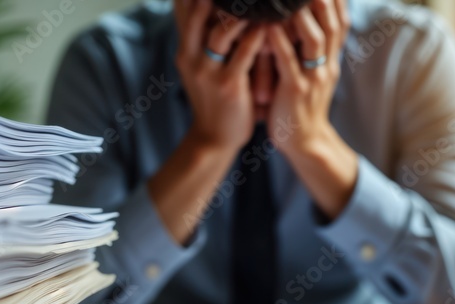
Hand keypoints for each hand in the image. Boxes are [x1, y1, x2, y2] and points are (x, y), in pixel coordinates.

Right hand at [174, 0, 265, 151]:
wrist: (214, 138)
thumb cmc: (214, 99)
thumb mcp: (201, 67)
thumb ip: (204, 38)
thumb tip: (214, 8)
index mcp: (184, 49)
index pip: (183, 7)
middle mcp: (190, 56)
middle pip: (196, 10)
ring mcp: (208, 70)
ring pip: (221, 28)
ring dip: (241, 9)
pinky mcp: (228, 84)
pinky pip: (244, 51)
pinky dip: (258, 34)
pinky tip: (271, 23)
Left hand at [265, 0, 358, 218]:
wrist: (304, 143)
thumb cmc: (300, 106)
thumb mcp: (310, 74)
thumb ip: (308, 50)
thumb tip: (300, 22)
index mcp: (330, 60)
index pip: (340, 21)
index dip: (335, 0)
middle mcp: (326, 65)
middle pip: (333, 23)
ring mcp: (313, 77)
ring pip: (315, 39)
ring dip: (303, 14)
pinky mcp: (295, 91)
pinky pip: (289, 62)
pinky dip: (279, 42)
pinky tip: (268, 26)